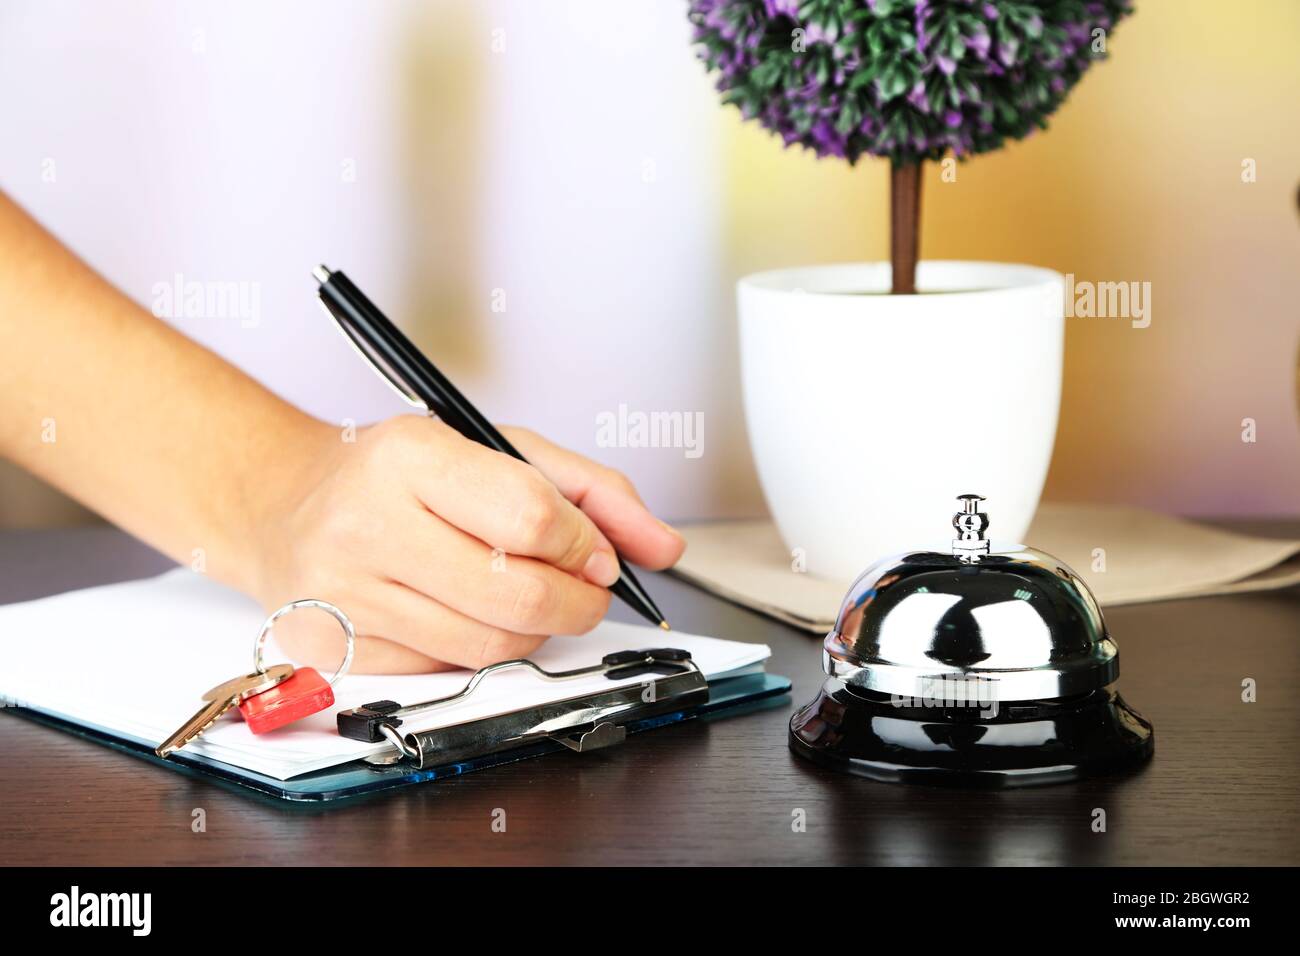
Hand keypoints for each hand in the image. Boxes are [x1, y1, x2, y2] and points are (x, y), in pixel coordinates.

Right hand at [250, 415, 685, 672]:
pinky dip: (478, 650)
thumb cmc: (399, 472)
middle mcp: (366, 525)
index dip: (583, 544)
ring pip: (488, 647)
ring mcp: (343, 596)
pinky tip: (465, 612)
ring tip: (529, 597)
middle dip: (577, 601)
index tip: (595, 552)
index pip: (530, 517)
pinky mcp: (333, 649)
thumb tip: (663, 547)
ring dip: (535, 631)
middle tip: (584, 589)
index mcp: (410, 457)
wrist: (283, 503)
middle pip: (516, 596)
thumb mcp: (495, 448)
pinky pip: (445, 672)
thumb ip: (591, 490)